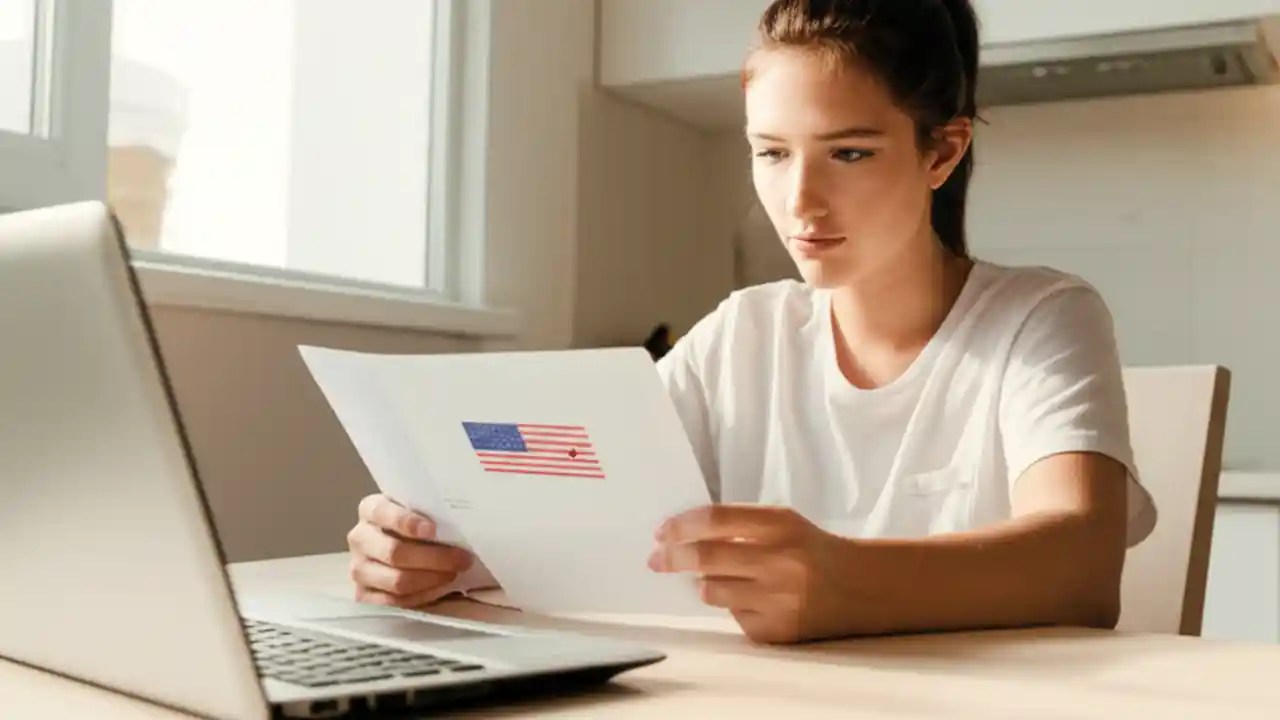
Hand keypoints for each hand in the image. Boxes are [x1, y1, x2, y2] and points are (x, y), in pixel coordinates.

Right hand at [347, 494, 475, 607]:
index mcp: (370, 509)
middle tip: (462, 558)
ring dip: (432, 579)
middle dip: (434, 558)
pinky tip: (440, 587)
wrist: (397, 545)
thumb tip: (459, 523)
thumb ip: (430, 512)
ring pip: (396, 581)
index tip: (433, 529)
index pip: (383, 513)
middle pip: (394, 552)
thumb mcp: (419, 510)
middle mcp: (359, 538)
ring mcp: (358, 568)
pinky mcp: (363, 594)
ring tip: (454, 573)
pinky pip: (395, 601)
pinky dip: (423, 595)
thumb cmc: (416, 524)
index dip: (407, 522)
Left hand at [649, 505, 866, 643]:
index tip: (661, 532)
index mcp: (779, 526)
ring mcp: (777, 600)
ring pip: (711, 591)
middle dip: (672, 557)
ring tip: (721, 577)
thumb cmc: (808, 548)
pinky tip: (755, 599)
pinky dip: (734, 606)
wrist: (859, 587)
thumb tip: (679, 536)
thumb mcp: (781, 522)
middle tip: (657, 559)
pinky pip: (732, 616)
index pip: (714, 520)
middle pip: (704, 558)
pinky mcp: (775, 631)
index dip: (681, 525)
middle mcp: (779, 562)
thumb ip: (736, 525)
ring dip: (705, 583)